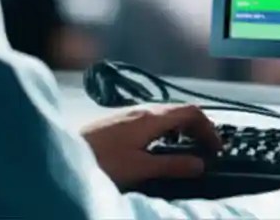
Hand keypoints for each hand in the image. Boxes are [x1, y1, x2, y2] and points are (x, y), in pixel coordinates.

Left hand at [80, 104, 221, 188]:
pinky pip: (153, 120)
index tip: (217, 149)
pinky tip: (161, 148)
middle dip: (198, 129)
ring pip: (166, 116)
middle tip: (207, 150)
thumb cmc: (99, 161)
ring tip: (188, 151)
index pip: (192, 112)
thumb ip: (172, 165)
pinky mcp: (119, 123)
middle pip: (180, 111)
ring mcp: (129, 114)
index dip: (209, 129)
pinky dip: (167, 132)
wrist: (63, 155)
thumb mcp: (140, 168)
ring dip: (182, 130)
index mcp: (151, 118)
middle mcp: (142, 111)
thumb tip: (199, 164)